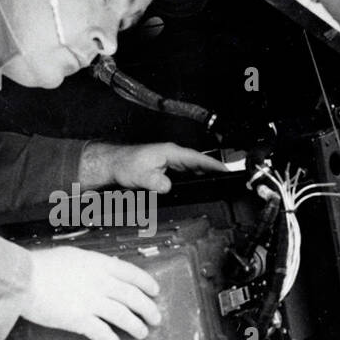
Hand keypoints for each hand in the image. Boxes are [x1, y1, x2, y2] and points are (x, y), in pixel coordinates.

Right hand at [22, 246, 161, 339]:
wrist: (22, 279)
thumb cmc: (41, 266)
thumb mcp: (72, 256)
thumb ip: (91, 264)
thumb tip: (103, 270)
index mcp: (99, 264)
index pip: (132, 274)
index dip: (147, 284)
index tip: (154, 291)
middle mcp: (100, 282)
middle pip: (134, 298)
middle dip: (148, 309)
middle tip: (155, 318)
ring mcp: (91, 302)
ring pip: (124, 317)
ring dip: (136, 327)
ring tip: (141, 333)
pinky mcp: (80, 320)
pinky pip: (103, 333)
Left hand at [83, 141, 228, 192]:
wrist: (113, 164)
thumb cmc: (124, 164)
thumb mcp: (141, 176)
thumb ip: (156, 182)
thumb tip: (168, 187)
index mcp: (170, 152)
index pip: (198, 158)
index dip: (213, 165)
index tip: (226, 171)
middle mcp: (172, 155)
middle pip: (199, 164)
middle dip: (213, 171)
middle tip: (226, 181)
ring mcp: (170, 161)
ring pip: (192, 169)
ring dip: (203, 175)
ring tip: (216, 184)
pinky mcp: (166, 168)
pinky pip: (184, 173)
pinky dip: (192, 178)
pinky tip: (196, 186)